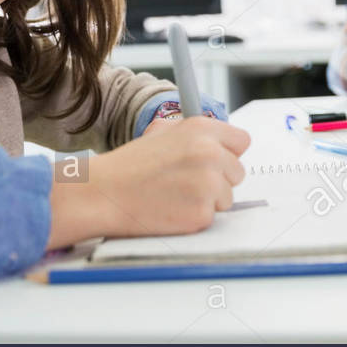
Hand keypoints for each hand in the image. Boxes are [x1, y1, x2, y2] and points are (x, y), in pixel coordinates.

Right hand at [47, 117, 249, 248]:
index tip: (217, 161)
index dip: (228, 153)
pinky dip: (194, 217)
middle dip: (219, 179)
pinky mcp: (202, 213)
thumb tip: (218, 141)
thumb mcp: (161, 132)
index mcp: (201, 129)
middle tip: (188, 182)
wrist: (105, 193)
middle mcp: (210, 153)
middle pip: (238, 172)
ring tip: (176, 195)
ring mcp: (208, 184)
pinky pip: (212, 217)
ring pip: (227, 197)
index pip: (242, 141)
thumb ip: (194, 133)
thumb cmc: (130, 165)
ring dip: (208, 200)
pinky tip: (172, 209)